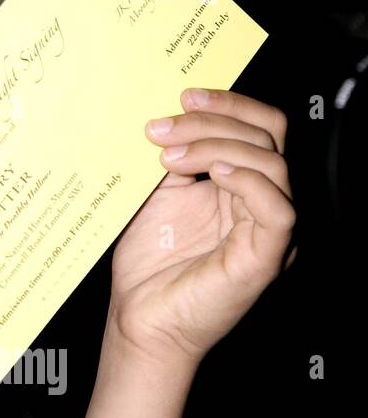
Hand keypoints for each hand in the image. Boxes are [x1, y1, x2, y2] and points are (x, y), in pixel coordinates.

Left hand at [109, 87, 296, 367]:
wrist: (140, 322)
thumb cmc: (148, 269)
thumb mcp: (155, 197)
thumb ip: (172, 160)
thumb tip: (163, 117)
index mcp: (238, 186)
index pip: (258, 128)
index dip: (227, 105)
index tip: (182, 95)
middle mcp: (259, 204)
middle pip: (267, 137)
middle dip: (212, 121)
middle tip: (161, 127)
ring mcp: (268, 230)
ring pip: (271, 164)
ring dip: (215, 147)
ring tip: (167, 157)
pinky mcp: (266, 257)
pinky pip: (279, 209)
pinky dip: (247, 181)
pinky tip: (210, 174)